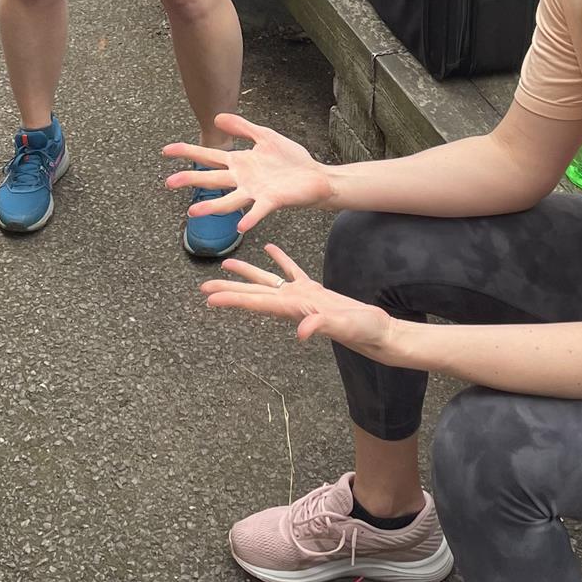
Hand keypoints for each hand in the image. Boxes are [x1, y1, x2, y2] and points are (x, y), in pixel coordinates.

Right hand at [164, 112, 333, 232]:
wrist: (315, 177)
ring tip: (193, 211)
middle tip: (168, 182)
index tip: (166, 150)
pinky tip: (241, 225)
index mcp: (240, 163)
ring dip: (211, 206)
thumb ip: (242, 127)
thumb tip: (218, 117)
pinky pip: (258, 210)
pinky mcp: (272, 200)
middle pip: (212, 178)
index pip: (208, 156)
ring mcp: (256, 191)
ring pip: (228, 200)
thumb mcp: (264, 136)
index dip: (187, 152)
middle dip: (189, 179)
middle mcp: (243, 179)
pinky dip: (250, 218)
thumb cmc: (291, 160)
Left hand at [200, 244, 397, 358]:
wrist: (378, 332)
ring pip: (268, 281)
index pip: (257, 302)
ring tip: (227, 263)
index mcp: (294, 309)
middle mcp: (292, 304)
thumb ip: (322, 326)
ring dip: (248, 273)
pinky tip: (269, 249)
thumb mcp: (344, 327)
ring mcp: (302, 297)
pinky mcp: (315, 290)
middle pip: (254, 294)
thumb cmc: (363, 332)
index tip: (209, 297)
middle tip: (203, 287)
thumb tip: (301, 332)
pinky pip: (291, 270)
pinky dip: (279, 259)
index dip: (232, 299)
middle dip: (229, 289)